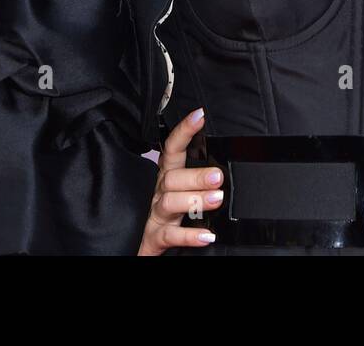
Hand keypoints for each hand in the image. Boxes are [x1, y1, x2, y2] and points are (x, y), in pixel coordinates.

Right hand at [137, 108, 223, 254]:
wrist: (140, 248)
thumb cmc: (164, 219)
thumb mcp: (179, 194)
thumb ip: (195, 181)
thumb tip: (223, 168)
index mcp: (165, 179)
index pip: (173, 150)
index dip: (184, 132)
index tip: (199, 116)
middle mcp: (157, 193)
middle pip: (172, 177)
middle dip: (195, 176)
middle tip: (217, 176)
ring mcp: (153, 215)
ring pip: (170, 202)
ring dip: (194, 199)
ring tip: (216, 199)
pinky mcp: (153, 238)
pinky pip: (170, 235)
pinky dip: (189, 236)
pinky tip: (206, 235)